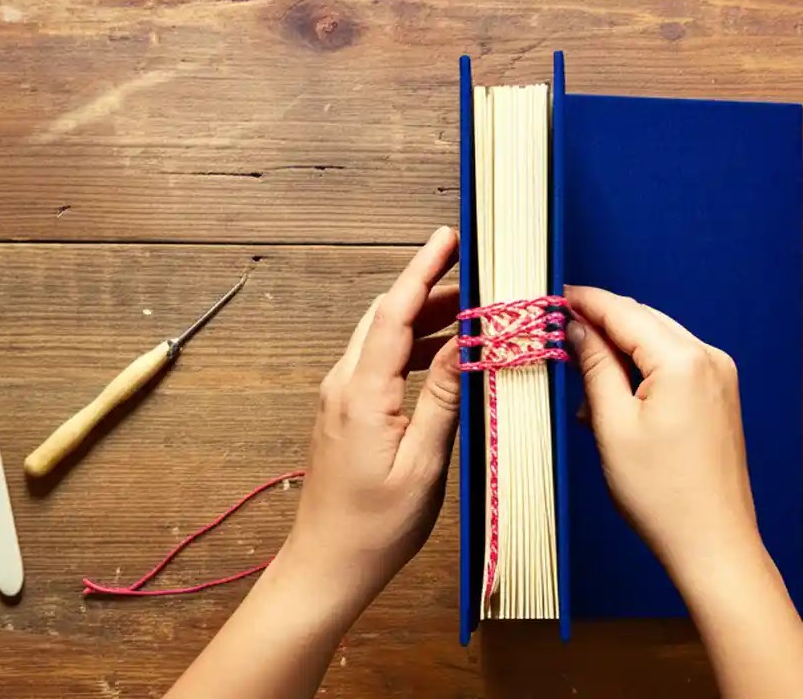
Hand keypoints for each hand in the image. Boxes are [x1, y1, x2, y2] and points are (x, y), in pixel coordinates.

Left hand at [281, 227, 460, 599]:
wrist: (326, 565)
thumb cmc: (375, 527)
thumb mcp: (423, 463)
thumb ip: (445, 397)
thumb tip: (467, 342)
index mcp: (362, 394)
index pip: (393, 312)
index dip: (422, 270)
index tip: (449, 237)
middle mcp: (343, 386)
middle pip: (386, 316)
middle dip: (429, 287)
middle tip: (476, 275)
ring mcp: (340, 398)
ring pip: (381, 337)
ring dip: (423, 319)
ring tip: (470, 313)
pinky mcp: (344, 413)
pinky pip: (378, 363)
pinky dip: (412, 347)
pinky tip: (443, 356)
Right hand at [565, 285, 758, 586]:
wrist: (713, 543)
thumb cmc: (662, 494)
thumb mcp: (613, 425)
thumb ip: (595, 367)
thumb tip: (579, 329)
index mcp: (683, 360)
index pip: (625, 312)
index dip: (586, 301)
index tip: (556, 295)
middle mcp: (709, 358)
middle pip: (644, 321)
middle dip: (602, 326)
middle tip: (560, 334)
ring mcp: (720, 377)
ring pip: (658, 343)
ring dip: (620, 354)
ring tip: (585, 389)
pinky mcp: (720, 397)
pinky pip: (674, 367)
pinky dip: (643, 373)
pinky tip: (615, 401)